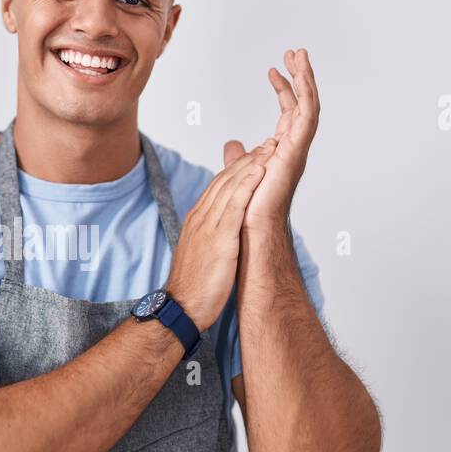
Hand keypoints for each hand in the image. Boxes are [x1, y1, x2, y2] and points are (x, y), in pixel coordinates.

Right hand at [165, 146, 269, 330]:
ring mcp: (208, 226)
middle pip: (224, 180)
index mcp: (197, 220)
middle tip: (267, 143)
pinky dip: (246, 186)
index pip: (218, 187)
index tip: (255, 156)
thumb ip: (211, 236)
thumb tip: (224, 231)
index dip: (238, 169)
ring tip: (269, 149)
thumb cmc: (194, 286)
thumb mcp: (202, 253)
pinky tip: (259, 172)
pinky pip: (234, 206)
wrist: (182, 307)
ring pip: (230, 187)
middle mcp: (201, 217)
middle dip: (247, 160)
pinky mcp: (218, 238)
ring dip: (251, 165)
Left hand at [223, 48, 320, 233]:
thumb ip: (240, 156)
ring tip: (300, 54)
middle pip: (302, 105)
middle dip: (300, 77)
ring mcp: (297, 150)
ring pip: (308, 106)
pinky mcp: (296, 152)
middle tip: (294, 52)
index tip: (273, 69)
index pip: (286, 113)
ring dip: (306, 79)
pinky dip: (306, 94)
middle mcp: (293, 148)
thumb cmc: (248, 209)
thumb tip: (232, 144)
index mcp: (281, 151)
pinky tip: (301, 76)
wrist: (250, 230)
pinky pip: (307, 117)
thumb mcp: (240, 172)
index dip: (283, 90)